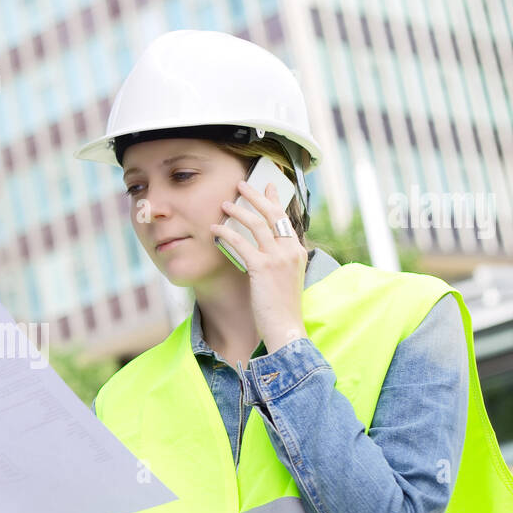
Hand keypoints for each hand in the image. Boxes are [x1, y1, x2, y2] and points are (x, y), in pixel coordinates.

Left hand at [209, 180, 307, 352]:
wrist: (285, 328)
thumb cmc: (281, 308)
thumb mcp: (285, 279)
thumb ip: (277, 261)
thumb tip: (262, 251)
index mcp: (297, 251)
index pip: (285, 218)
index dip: (274, 200)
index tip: (267, 186)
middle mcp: (290, 250)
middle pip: (272, 214)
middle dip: (256, 196)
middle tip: (241, 184)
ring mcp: (278, 258)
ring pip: (257, 224)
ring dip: (239, 211)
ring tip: (224, 203)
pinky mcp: (262, 268)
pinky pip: (241, 244)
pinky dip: (227, 234)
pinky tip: (215, 230)